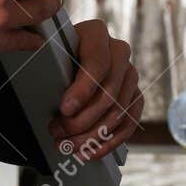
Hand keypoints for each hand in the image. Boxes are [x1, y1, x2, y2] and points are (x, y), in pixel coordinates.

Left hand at [48, 18, 142, 162]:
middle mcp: (119, 52)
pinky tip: (91, 152)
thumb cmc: (55, 59)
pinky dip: (109, 142)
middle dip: (82, 120)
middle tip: (58, 134)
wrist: (67, 60)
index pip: (97, 62)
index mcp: (96, 33)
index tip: (64, 109)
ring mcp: (130, 74)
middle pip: (109, 92)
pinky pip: (129, 123)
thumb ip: (52, 69)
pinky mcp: (135, 96)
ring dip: (93, 136)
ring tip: (70, 147)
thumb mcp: (50, 57)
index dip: (82, 89)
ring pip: (119, 112)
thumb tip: (51, 100)